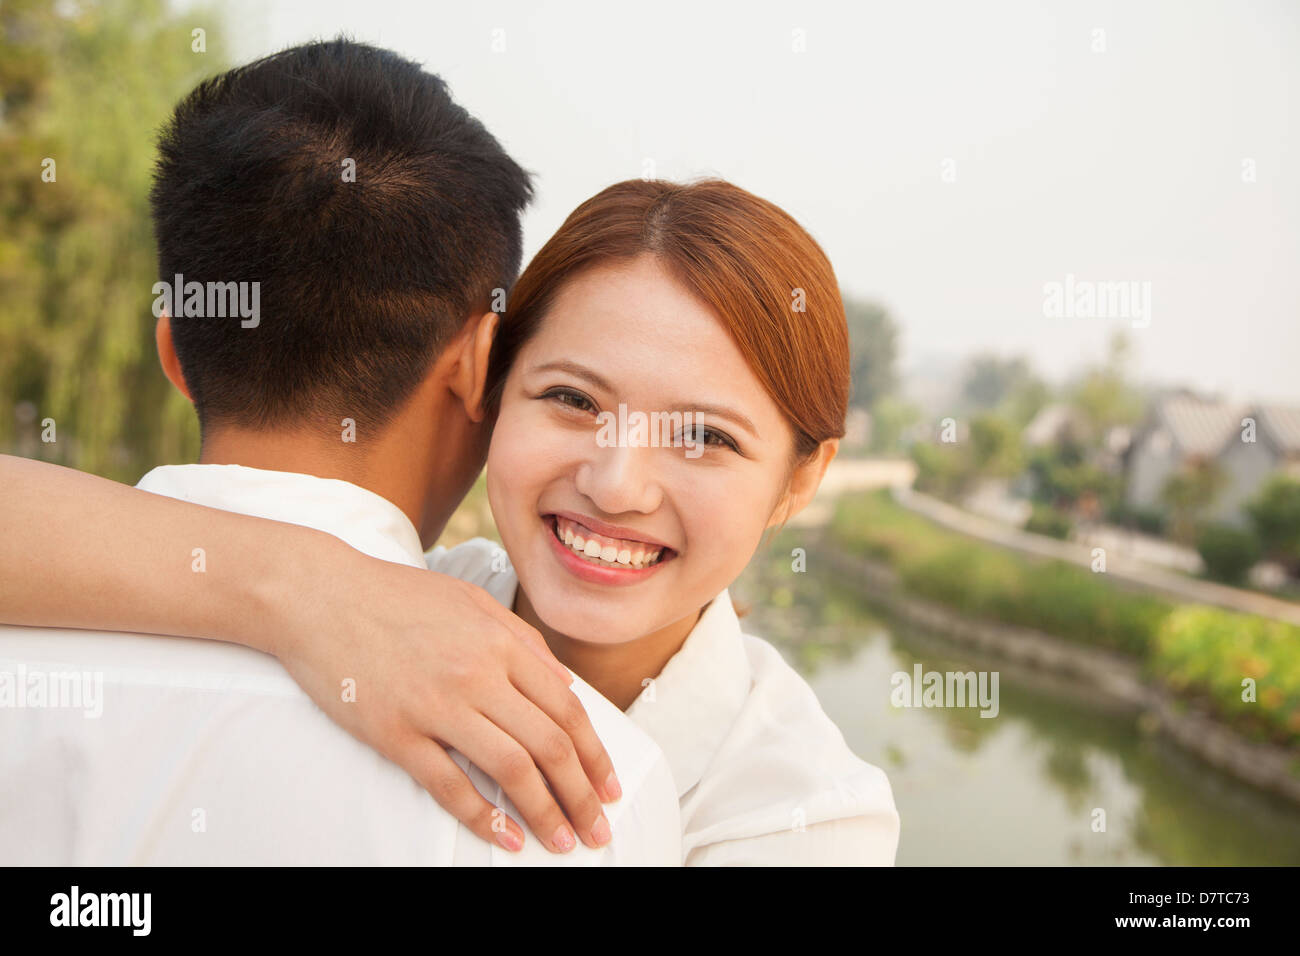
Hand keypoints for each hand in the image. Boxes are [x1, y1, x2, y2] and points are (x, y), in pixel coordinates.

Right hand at [268, 538, 620, 852]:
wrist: (318, 595)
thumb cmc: (395, 596)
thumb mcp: (471, 600)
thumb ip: (523, 640)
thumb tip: (567, 684)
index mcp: (500, 642)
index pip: (566, 709)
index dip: (595, 754)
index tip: (608, 786)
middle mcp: (477, 673)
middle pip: (549, 744)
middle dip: (581, 794)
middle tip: (598, 829)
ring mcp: (436, 704)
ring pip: (511, 767)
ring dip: (544, 811)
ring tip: (562, 840)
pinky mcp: (395, 732)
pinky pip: (448, 784)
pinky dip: (482, 816)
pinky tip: (504, 837)